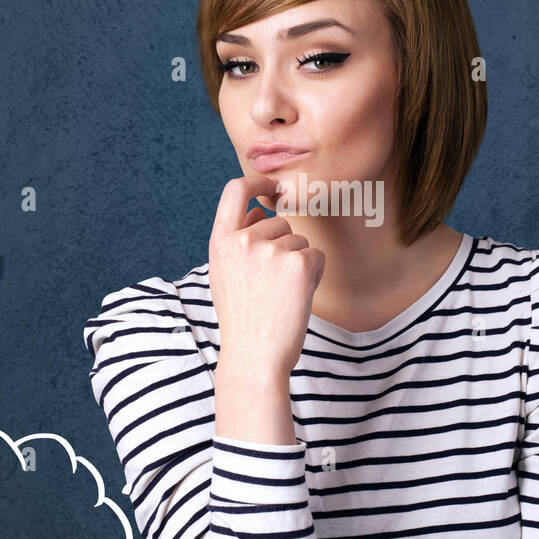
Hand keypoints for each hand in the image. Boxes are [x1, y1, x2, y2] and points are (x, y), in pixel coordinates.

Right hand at [210, 175, 325, 378]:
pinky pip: (316, 255)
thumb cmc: (242, 319)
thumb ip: (237, 239)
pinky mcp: (299, 263)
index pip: (236, 190)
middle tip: (271, 286)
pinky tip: (296, 297)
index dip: (257, 182)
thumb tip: (262, 209)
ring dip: (298, 263)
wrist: (254, 357)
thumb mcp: (224, 273)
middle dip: (283, 247)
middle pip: (279, 222)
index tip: (272, 187)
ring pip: (299, 241)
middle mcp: (244, 240)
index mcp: (221, 241)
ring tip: (280, 295)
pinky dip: (314, 275)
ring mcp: (272, 250)